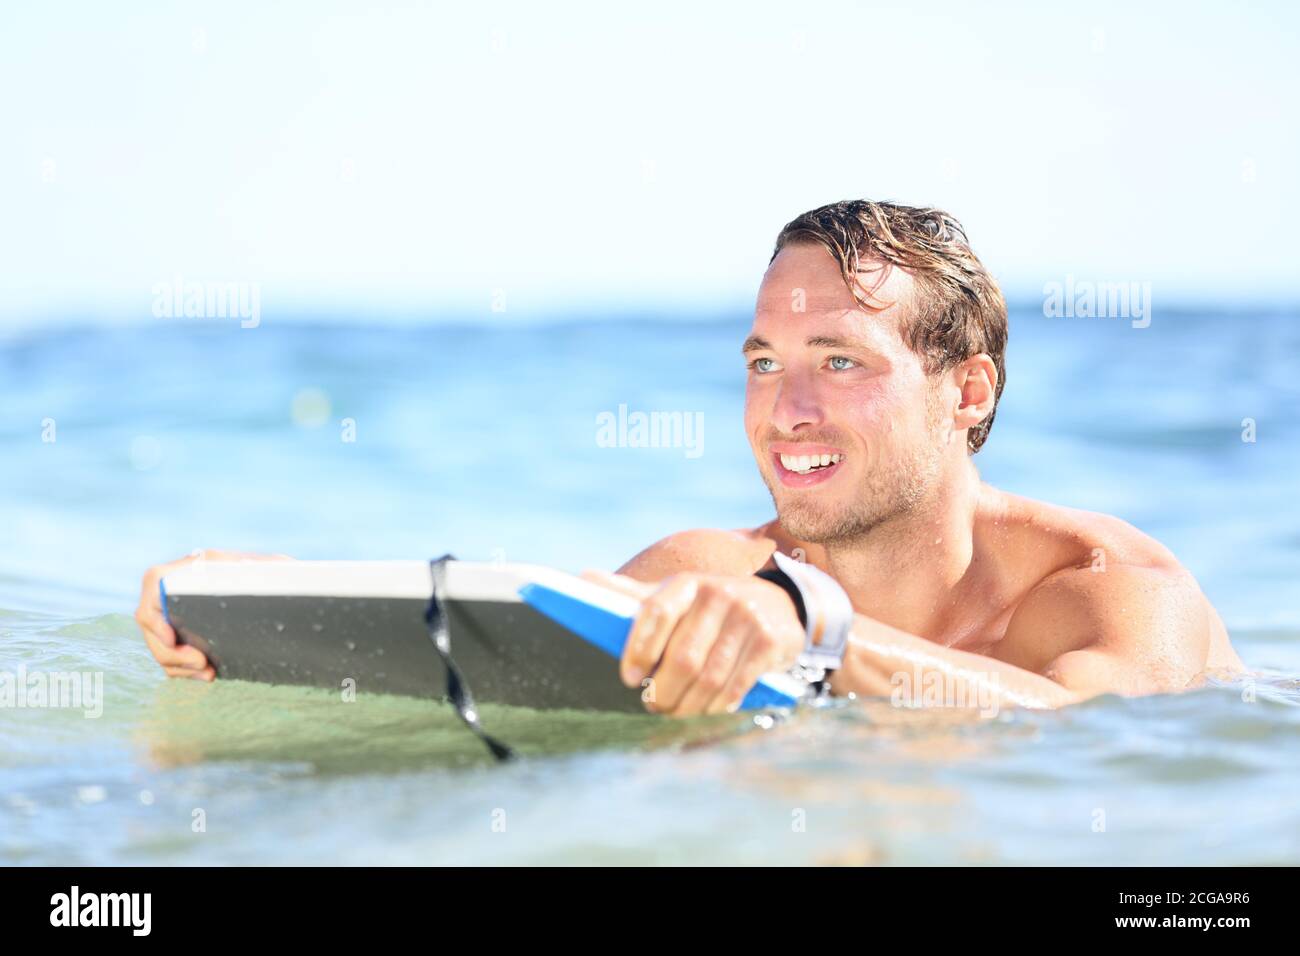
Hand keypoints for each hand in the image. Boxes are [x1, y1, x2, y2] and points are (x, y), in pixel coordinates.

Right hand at [136, 549, 293, 680]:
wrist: (275, 588)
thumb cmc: (273, 574)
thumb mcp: (273, 566)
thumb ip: (264, 566)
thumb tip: (252, 570)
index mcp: (192, 566)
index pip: (155, 581)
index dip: (156, 609)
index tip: (171, 637)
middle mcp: (175, 588)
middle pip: (150, 622)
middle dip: (171, 650)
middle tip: (202, 663)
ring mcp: (173, 613)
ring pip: (158, 644)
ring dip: (178, 665)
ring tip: (207, 672)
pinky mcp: (180, 634)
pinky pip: (169, 657)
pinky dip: (184, 670)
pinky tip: (207, 674)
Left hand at [584, 570, 805, 715]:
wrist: (778, 603)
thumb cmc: (710, 607)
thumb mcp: (676, 595)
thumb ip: (634, 595)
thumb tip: (583, 576)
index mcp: (686, 583)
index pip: (656, 613)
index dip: (639, 649)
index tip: (629, 680)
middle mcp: (718, 594)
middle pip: (683, 656)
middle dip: (663, 691)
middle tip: (653, 706)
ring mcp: (746, 617)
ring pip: (708, 676)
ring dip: (688, 706)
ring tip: (674, 716)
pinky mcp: (769, 641)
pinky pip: (736, 684)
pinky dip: (718, 707)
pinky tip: (707, 715)